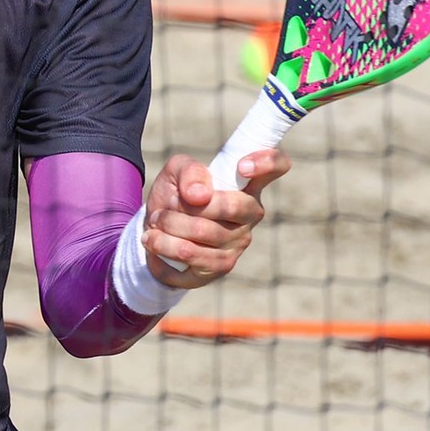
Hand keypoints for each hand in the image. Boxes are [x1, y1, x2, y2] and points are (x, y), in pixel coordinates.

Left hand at [140, 151, 289, 288]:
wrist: (155, 229)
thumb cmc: (175, 194)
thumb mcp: (175, 171)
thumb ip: (189, 171)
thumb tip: (199, 195)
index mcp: (246, 184)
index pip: (276, 165)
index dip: (267, 162)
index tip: (241, 167)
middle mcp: (250, 214)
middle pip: (231, 206)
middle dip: (187, 204)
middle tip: (165, 205)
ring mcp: (238, 243)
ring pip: (203, 233)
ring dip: (168, 227)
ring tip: (154, 222)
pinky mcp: (220, 267)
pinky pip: (192, 259)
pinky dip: (164, 248)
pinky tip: (154, 241)